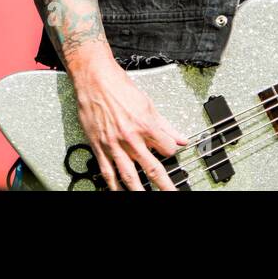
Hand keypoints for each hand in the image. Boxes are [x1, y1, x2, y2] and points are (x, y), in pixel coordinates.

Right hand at [69, 57, 189, 189]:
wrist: (95, 80)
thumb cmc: (120, 88)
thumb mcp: (148, 105)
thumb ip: (166, 125)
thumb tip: (181, 138)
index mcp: (146, 126)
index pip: (167, 150)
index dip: (171, 152)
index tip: (171, 154)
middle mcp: (131, 138)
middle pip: (152, 168)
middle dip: (164, 185)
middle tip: (171, 193)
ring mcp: (114, 145)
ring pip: (129, 175)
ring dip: (139, 191)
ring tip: (145, 198)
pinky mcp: (99, 147)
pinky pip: (107, 171)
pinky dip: (113, 185)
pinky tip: (118, 191)